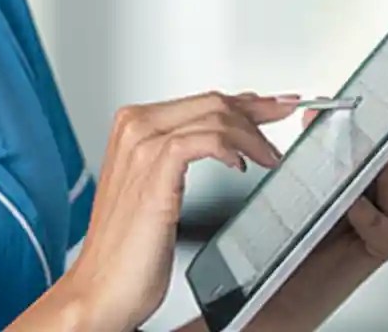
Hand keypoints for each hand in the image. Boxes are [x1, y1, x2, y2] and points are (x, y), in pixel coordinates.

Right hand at [60, 91, 299, 330]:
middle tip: (286, 120)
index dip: (247, 103)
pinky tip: (241, 165)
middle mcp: (135, 129)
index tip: (274, 107)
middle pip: (212, 102)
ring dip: (252, 135)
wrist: (101, 288)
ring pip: (214, 117)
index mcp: (133, 126)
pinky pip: (205, 140)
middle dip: (258, 112)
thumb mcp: (159, 188)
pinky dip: (231, 147)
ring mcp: (142, 147)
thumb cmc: (126, 249)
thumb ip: (185, 155)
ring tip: (270, 157)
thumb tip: (226, 139)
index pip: (202, 100)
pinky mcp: (155, 172)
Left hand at [253, 87, 387, 329]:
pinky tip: (348, 201)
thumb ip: (324, 148)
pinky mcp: (384, 242)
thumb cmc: (306, 229)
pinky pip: (373, 216)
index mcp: (383, 179)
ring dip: (385, 159)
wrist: (292, 280)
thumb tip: (318, 110)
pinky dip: (359, 206)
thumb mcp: (317, 179)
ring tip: (378, 140)